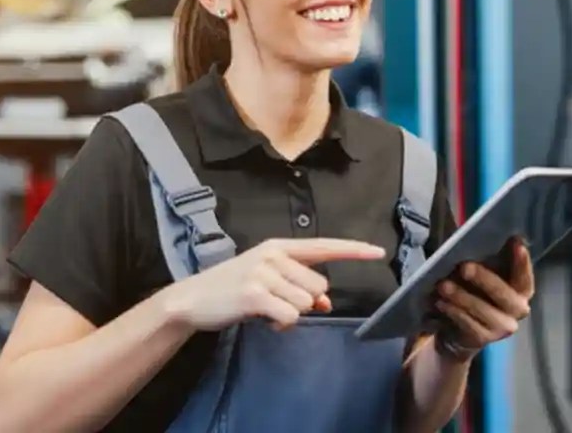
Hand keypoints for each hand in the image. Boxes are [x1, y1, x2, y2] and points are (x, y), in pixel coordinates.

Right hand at [160, 238, 385, 331]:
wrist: (193, 299)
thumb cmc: (233, 289)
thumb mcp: (267, 281)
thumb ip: (298, 286)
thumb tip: (325, 302)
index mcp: (278, 247)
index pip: (324, 246)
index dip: (353, 250)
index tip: (378, 251)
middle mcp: (273, 255)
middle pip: (319, 284)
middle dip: (305, 300)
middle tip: (276, 302)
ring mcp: (263, 273)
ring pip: (306, 302)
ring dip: (290, 313)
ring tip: (266, 310)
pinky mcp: (254, 294)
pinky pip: (290, 316)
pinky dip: (281, 324)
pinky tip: (264, 319)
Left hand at [433, 237, 534, 359]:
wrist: (457, 331)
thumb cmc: (471, 292)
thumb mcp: (477, 276)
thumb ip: (483, 260)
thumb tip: (474, 235)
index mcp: (520, 292)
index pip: (525, 278)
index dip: (522, 262)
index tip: (515, 243)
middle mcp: (517, 311)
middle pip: (507, 296)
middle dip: (485, 280)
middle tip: (465, 267)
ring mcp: (502, 328)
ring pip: (485, 312)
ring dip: (463, 297)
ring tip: (443, 285)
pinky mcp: (483, 339)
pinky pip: (469, 326)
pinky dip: (454, 312)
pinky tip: (440, 303)